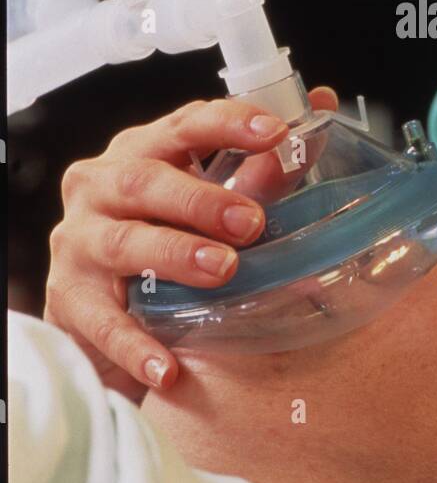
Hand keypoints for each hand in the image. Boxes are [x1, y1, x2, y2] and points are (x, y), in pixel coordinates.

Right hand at [44, 87, 338, 400]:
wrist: (102, 314)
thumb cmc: (164, 239)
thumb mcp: (209, 201)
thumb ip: (263, 168)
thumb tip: (321, 116)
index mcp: (139, 151)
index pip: (183, 124)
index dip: (228, 123)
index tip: (275, 131)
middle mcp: (100, 188)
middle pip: (145, 180)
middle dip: (201, 199)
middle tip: (252, 222)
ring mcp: (79, 243)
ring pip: (124, 242)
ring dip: (176, 255)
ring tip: (223, 271)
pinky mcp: (70, 300)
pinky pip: (103, 323)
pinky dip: (136, 345)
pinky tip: (169, 365)